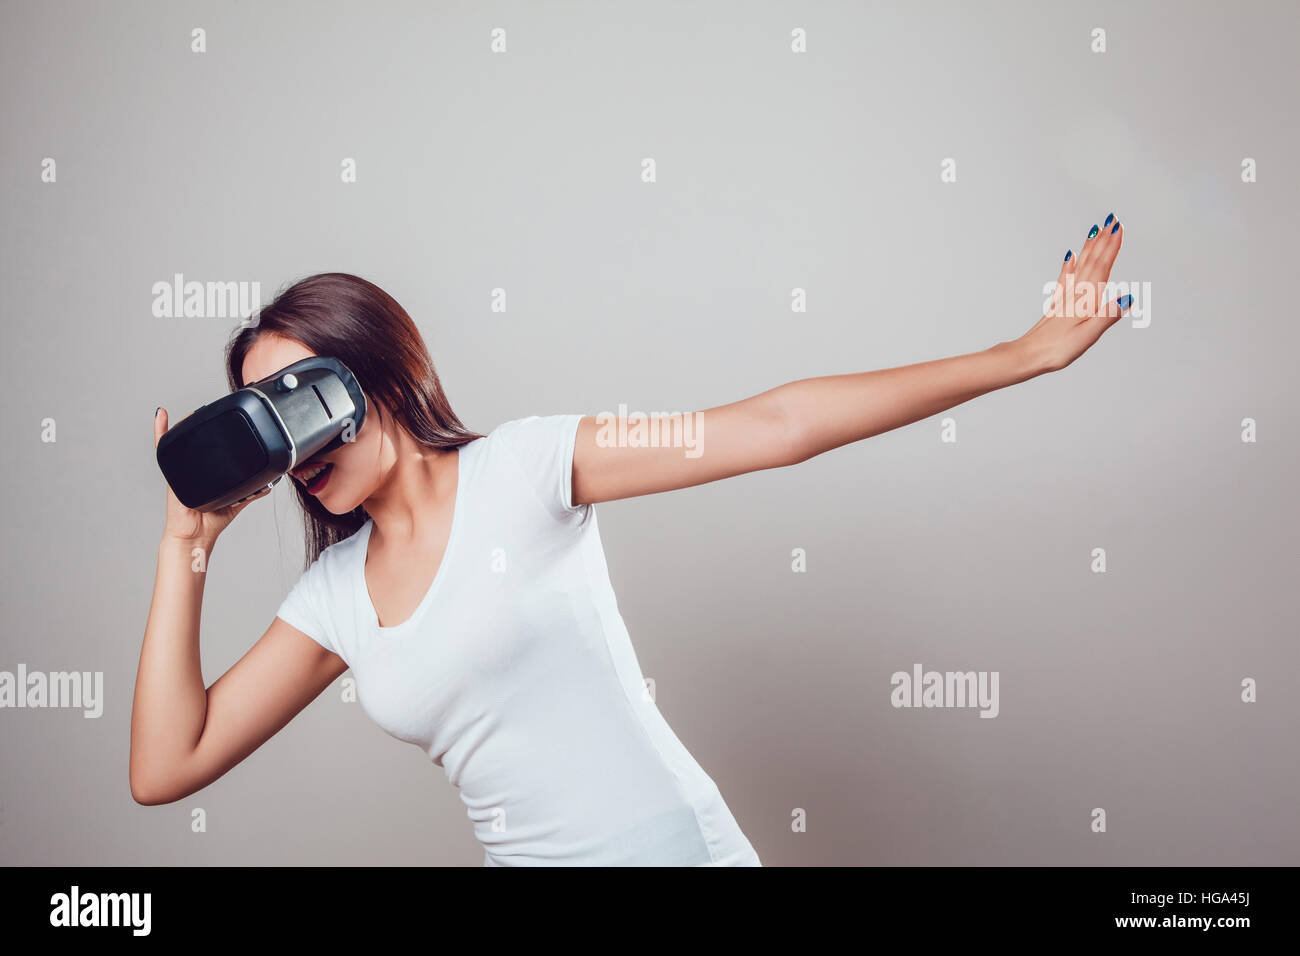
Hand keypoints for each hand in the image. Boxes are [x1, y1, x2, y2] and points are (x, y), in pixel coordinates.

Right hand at [154, 407, 270, 546]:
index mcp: (207, 474)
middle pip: (196, 442)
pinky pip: (163, 448)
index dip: (216, 435)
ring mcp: (181, 469)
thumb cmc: (211, 522)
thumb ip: (251, 493)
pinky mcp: (172, 472)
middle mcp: (193, 469)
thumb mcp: (236, 503)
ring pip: (180, 441)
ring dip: (186, 424)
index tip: (224, 420)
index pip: (210, 450)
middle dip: (202, 425)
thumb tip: (269, 485)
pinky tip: (161, 414)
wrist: (195, 536)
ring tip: (194, 411)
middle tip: (212, 411)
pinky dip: (161, 431)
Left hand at [1016, 214, 1131, 374]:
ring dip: (1089, 248)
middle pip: (1091, 262)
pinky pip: (1065, 279)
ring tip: (1096, 231)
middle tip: (1112, 220)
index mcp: (1085, 300)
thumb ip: (1107, 316)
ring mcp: (1065, 298)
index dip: (1111, 248)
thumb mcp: (1087, 336)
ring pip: (1080, 266)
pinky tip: (1070, 256)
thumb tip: (1127, 297)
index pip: (1101, 268)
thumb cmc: (1055, 350)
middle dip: (1103, 240)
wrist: (1026, 356)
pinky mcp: (1057, 305)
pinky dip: (1070, 265)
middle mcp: (1075, 294)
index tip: (1118, 227)